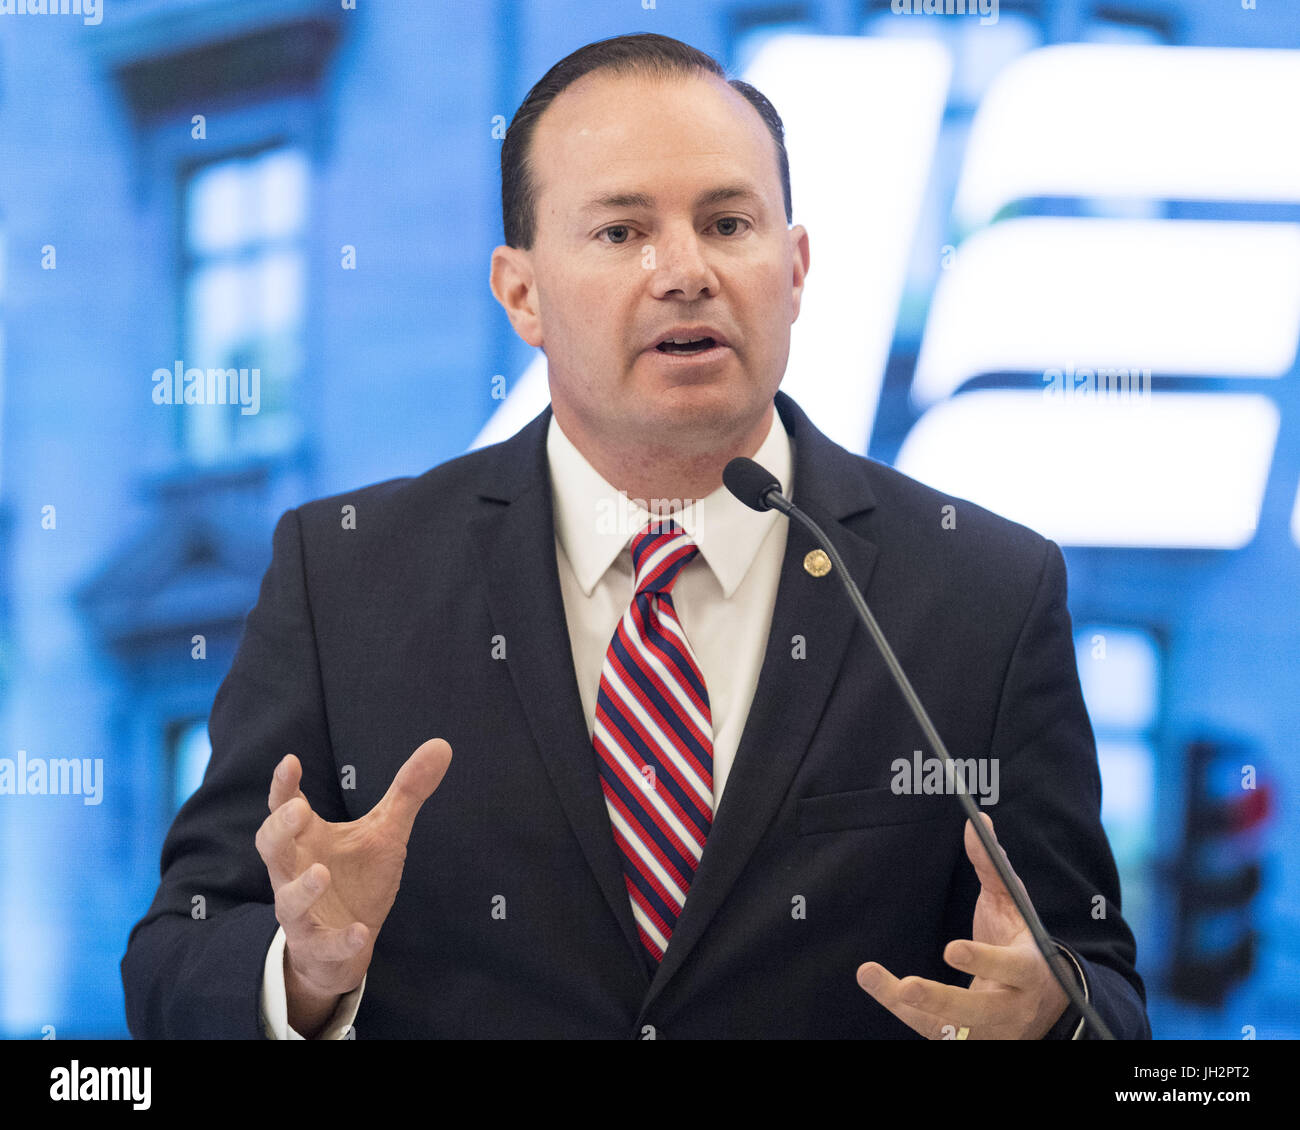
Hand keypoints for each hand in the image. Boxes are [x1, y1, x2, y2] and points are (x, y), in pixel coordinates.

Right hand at [255, 739, 451, 1034]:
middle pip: (272, 849)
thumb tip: (442, 745)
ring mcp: (302, 912)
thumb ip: (407, 790)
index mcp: (307, 839)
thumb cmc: (356, 878)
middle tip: (298, 809)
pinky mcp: (318, 945)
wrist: (342, 947)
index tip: (290, 761)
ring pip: (288, 901)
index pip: (285, 808)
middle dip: (279, 829)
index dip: (283, 786)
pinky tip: (361, 931)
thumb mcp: (385, 831)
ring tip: (321, 872)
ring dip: (302, 888)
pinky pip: (324, 945)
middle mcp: (295, 872)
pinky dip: (341, 939)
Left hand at [856, 813, 1071, 1038]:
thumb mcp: (1014, 905)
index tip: (952, 949)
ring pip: (952, 1028)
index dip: (984, 961)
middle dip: (943, 1000)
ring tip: (875, 979)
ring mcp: (991, 1030)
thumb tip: (976, 819)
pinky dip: (908, 1016)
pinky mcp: (970, 1040)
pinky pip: (936, 1034)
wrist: (1043, 1002)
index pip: (1012, 969)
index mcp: (1029, 969)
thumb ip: (993, 866)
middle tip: (907, 986)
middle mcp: (1012, 1006)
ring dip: (912, 1009)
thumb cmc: (1020, 941)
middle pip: (979, 1011)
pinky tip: (881, 989)